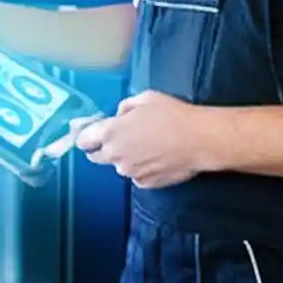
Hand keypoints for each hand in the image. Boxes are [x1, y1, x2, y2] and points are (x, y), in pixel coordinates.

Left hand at [75, 90, 218, 188]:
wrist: (199, 140)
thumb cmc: (171, 114)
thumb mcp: (144, 99)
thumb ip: (124, 108)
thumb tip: (120, 117)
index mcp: (110, 133)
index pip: (83, 140)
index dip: (87, 136)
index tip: (94, 132)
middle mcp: (115, 156)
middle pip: (96, 157)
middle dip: (102, 148)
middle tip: (120, 138)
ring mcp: (130, 172)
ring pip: (119, 165)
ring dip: (125, 158)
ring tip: (147, 146)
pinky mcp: (146, 184)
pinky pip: (137, 175)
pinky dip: (141, 168)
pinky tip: (157, 158)